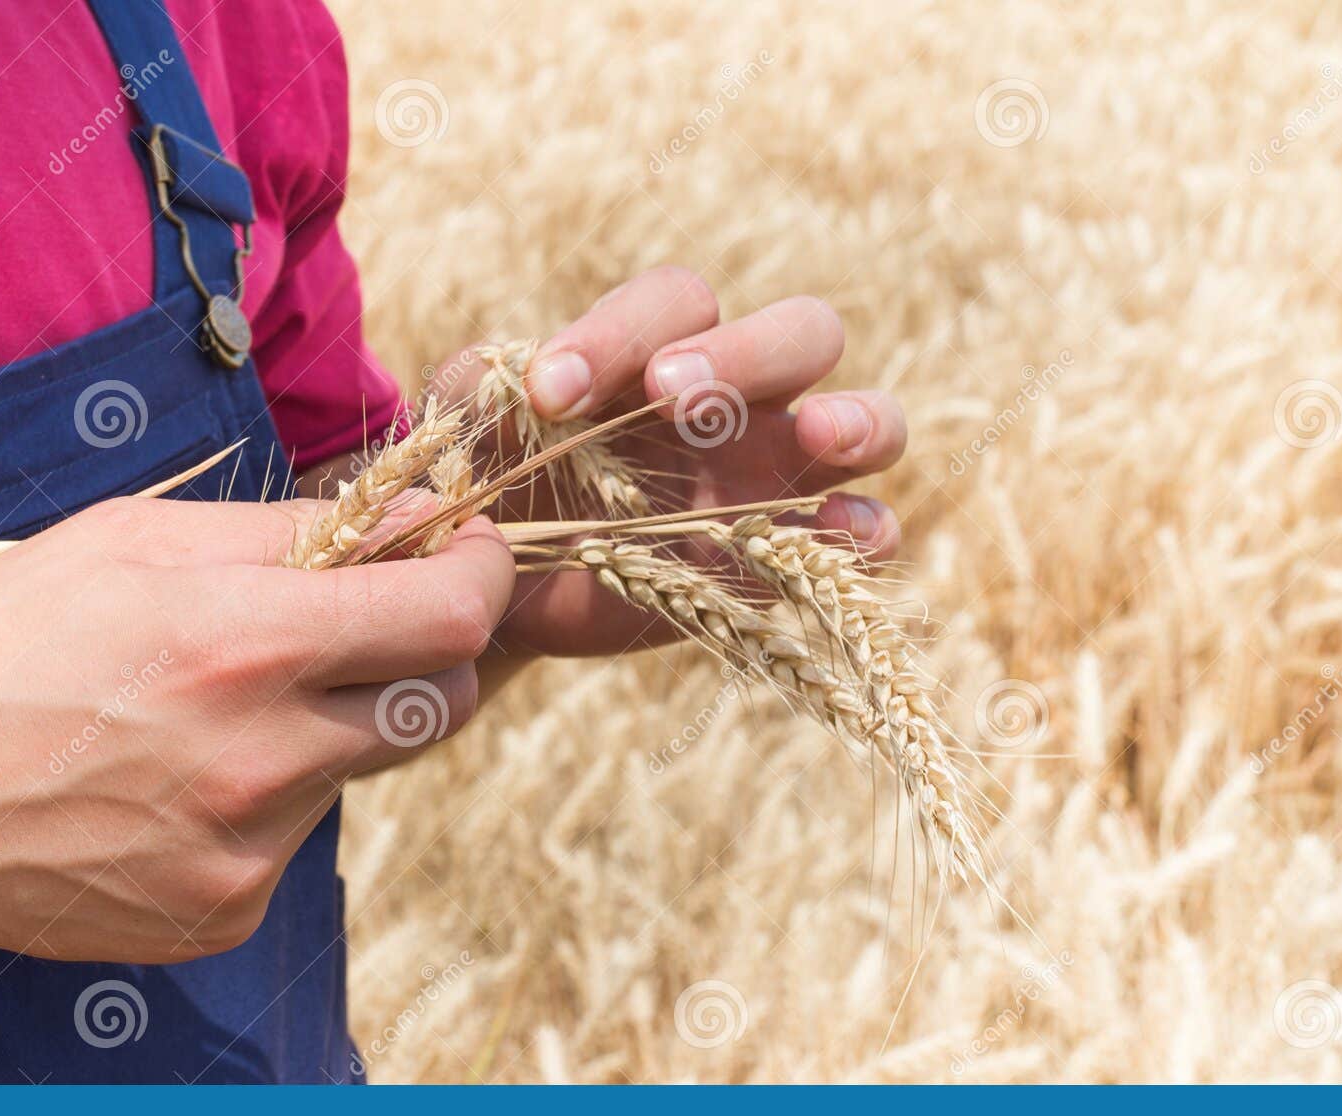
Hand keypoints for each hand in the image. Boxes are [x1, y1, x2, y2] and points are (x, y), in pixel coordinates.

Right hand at [0, 497, 512, 1020]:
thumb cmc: (0, 643)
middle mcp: (264, 758)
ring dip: (335, 721)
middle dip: (429, 651)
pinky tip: (183, 775)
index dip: (482, 578)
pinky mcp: (226, 910)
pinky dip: (273, 792)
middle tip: (369, 621)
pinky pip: (300, 835)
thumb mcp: (134, 540)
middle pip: (438, 704)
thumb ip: (293, 531)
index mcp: (244, 643)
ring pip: (364, 767)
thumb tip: (417, 522)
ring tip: (225, 703)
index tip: (468, 555)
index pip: (449, 620)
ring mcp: (249, 849)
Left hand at [443, 266, 906, 656]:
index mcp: (664, 347)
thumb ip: (482, 388)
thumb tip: (512, 378)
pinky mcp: (793, 555)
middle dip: (746, 354)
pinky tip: (836, 532)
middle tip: (671, 396)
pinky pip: (868, 529)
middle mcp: (742, 397)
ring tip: (816, 434)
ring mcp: (782, 474)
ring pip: (871, 414)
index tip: (549, 395)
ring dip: (855, 418)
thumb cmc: (493, 483)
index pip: (677, 302)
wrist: (503, 588)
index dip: (618, 334)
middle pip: (802, 332)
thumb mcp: (469, 430)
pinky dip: (868, 527)